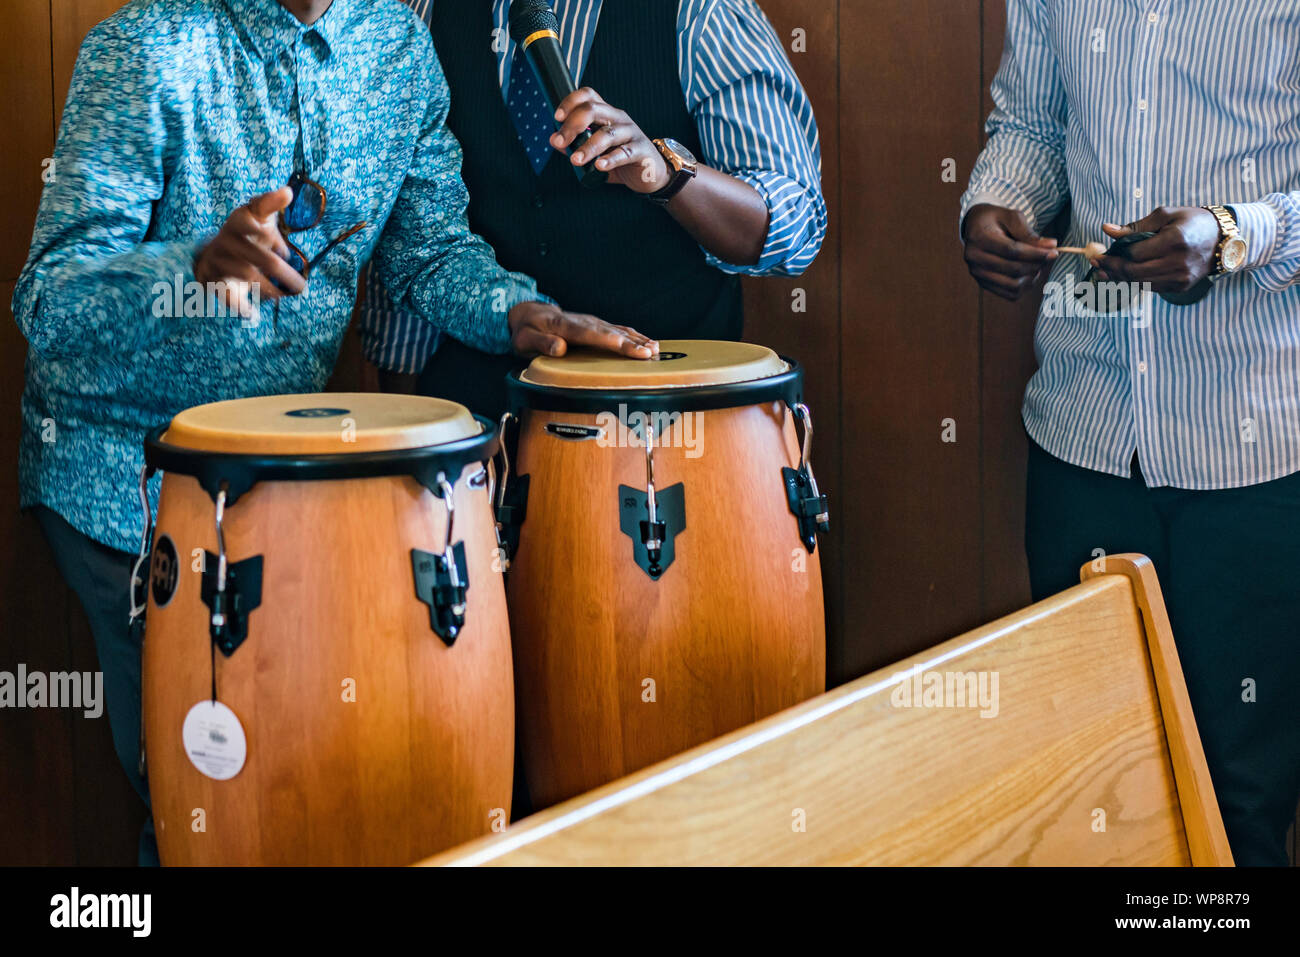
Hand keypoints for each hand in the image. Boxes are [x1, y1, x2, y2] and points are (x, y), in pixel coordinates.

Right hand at [194, 187, 305, 318]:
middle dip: (286, 274)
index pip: (249, 220)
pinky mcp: (213, 279)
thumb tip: (287, 191)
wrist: (214, 254)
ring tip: (283, 296)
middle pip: (264, 259)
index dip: (267, 232)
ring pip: (249, 278)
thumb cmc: (247, 233)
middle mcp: (227, 239)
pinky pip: (227, 296)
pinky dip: (240, 306)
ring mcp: (219, 260)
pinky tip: (251, 313)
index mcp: (239, 221)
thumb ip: (270, 203)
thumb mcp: (258, 215)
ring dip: (270, 290)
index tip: (280, 245)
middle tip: (301, 287)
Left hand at [507, 301, 658, 358]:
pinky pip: (618, 330)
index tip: (624, 347)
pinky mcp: (596, 325)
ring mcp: (591, 322)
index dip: (609, 340)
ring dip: (637, 339)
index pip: (590, 334)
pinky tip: (648, 342)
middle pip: (610, 332)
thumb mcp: (524, 339)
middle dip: (631, 343)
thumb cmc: (526, 330)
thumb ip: (541, 343)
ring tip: (655, 349)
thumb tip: (559, 347)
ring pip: (617, 330)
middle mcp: (582, 321)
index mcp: (564, 326)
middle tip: (650, 353)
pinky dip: (634, 336)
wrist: (528, 312)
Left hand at [550, 88, 668, 193]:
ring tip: (575, 160)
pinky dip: (610, 159)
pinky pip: (624, 153)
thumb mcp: (596, 151)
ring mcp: (631, 133)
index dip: (570, 102)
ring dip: (588, 147)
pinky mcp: (641, 151)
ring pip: (607, 134)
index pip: (588, 96)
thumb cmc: (622, 159)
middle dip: (572, 126)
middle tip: (560, 142)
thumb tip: (554, 140)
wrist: (651, 174)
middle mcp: (618, 118)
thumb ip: (576, 144)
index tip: (557, 117)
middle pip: (593, 110)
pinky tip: (599, 166)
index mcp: (607, 113)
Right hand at [961, 204, 1058, 300]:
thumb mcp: (1011, 217)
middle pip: (1013, 269)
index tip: (1053, 252)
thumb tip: (1051, 246)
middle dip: (1037, 264)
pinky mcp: (983, 284)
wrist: (974, 228)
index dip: (1035, 254)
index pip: (1012, 251)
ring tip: (1039, 265)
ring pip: (1012, 285)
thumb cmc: (995, 220)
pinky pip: (1009, 294)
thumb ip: (1029, 233)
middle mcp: (975, 259)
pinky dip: (1025, 287)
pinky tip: (1030, 274)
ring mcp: (977, 274)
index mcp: (980, 238)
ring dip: (1031, 277)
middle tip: (1050, 256)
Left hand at [1091, 207, 1220, 292]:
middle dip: (1111, 269)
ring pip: (1140, 284)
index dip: (1113, 256)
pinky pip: (1151, 287)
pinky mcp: (1181, 287)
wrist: (1223, 239)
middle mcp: (1178, 262)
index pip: (1134, 254)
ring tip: (1103, 272)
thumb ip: (1135, 226)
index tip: (1099, 253)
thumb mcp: (1165, 215)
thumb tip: (1106, 229)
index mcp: (1175, 241)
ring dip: (1119, 279)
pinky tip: (1123, 276)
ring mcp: (1180, 278)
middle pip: (1134, 272)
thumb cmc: (1192, 222)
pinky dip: (1135, 282)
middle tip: (1095, 264)